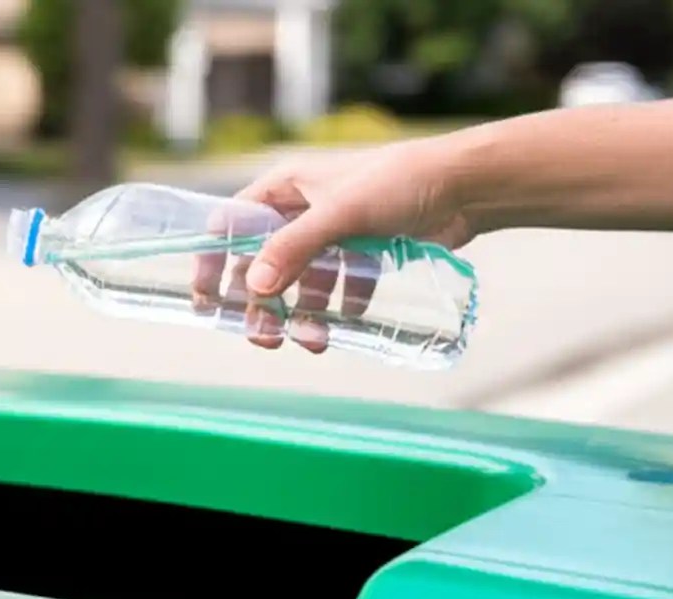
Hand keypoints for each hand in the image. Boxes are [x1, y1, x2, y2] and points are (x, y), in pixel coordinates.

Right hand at [199, 140, 478, 352]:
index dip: (214, 260)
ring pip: (302, 282)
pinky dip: (337, 310)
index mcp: (285, 188)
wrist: (466, 186)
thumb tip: (254, 286)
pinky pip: (339, 289)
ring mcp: (333, 234)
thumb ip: (294, 248)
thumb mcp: (339, 213)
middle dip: (260, 303)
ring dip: (301, 314)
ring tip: (311, 341)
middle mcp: (303, 210)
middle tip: (262, 337)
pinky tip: (342, 327)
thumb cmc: (399, 182)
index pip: (232, 225)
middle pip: (264, 263)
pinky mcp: (363, 253)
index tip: (207, 299)